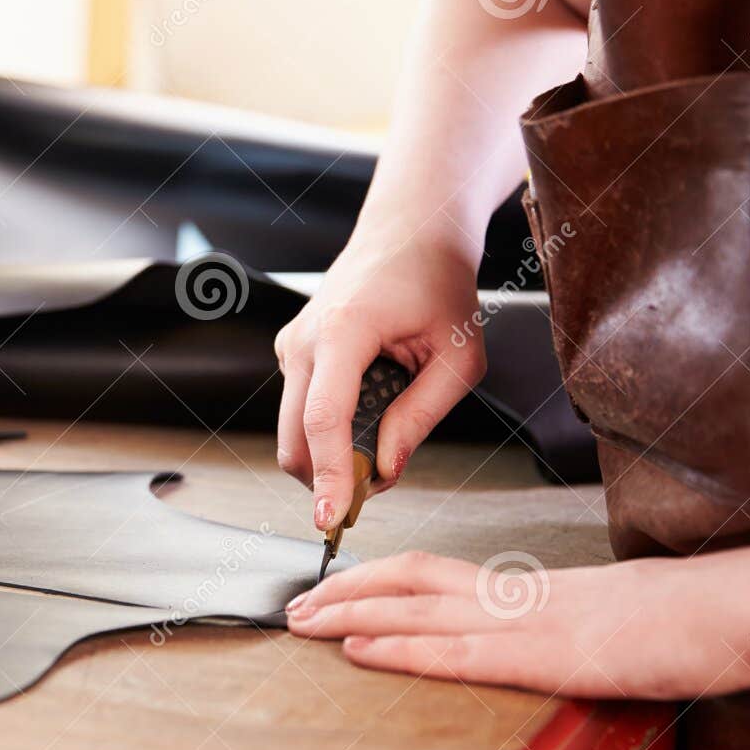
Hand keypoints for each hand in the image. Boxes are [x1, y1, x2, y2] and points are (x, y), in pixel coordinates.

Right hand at [275, 227, 484, 532]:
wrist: (411, 231)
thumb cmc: (439, 283)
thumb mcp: (458, 355)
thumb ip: (422, 415)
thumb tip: (386, 469)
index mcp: (344, 330)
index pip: (324, 419)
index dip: (327, 474)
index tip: (330, 518)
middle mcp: (305, 338)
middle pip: (294, 437)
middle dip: (326, 477)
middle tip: (373, 492)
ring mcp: (292, 345)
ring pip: (293, 431)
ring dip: (330, 455)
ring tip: (381, 444)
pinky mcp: (293, 353)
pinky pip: (301, 411)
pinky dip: (329, 432)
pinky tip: (369, 412)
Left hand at [284, 550, 749, 698]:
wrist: (728, 613)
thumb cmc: (675, 619)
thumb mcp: (601, 618)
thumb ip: (554, 624)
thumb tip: (524, 634)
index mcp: (525, 591)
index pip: (433, 573)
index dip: (376, 578)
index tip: (334, 588)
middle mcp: (512, 599)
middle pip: (408, 581)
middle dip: (344, 592)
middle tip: (295, 605)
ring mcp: (523, 625)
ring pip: (416, 608)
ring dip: (350, 614)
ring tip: (302, 621)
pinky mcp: (540, 658)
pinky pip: (454, 652)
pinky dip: (398, 648)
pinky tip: (359, 648)